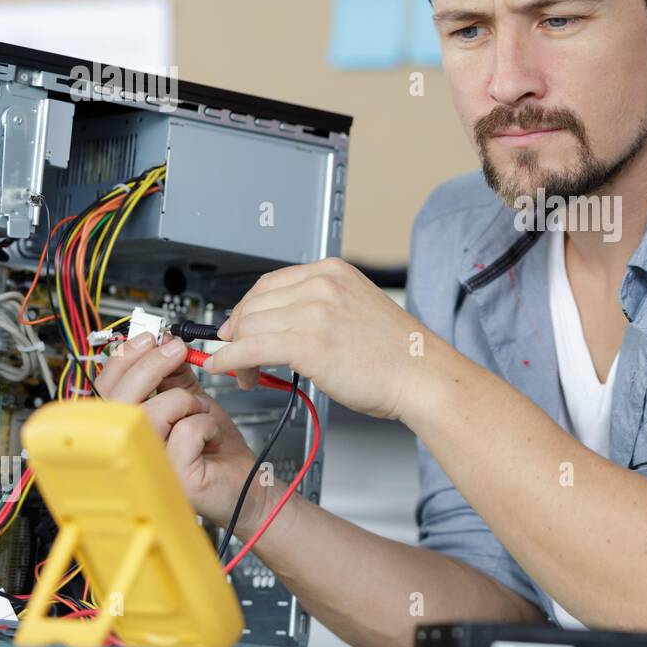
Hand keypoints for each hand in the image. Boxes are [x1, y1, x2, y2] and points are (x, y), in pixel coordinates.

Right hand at [93, 331, 269, 529]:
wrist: (248, 482)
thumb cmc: (215, 449)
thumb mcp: (192, 402)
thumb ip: (173, 377)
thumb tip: (162, 343)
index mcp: (127, 430)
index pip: (104, 391)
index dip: (122, 360)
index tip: (149, 338)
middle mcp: (130, 450)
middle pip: (117, 401)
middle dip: (149, 366)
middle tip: (176, 350)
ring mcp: (148, 467)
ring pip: (151, 413)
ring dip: (184, 401)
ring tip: (200, 411)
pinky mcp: (174, 478)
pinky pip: (184, 433)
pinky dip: (205, 424)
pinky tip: (211, 436)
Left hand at [205, 256, 448, 422]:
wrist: (422, 374)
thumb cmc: (397, 352)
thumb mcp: (357, 307)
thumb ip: (319, 306)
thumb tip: (277, 323)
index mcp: (333, 272)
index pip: (270, 283)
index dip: (247, 309)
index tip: (239, 327)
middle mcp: (322, 285)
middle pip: (254, 304)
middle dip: (238, 333)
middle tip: (236, 355)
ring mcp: (315, 312)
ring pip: (249, 327)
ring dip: (235, 353)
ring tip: (244, 373)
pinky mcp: (309, 345)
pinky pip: (251, 349)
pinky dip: (230, 360)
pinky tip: (225, 369)